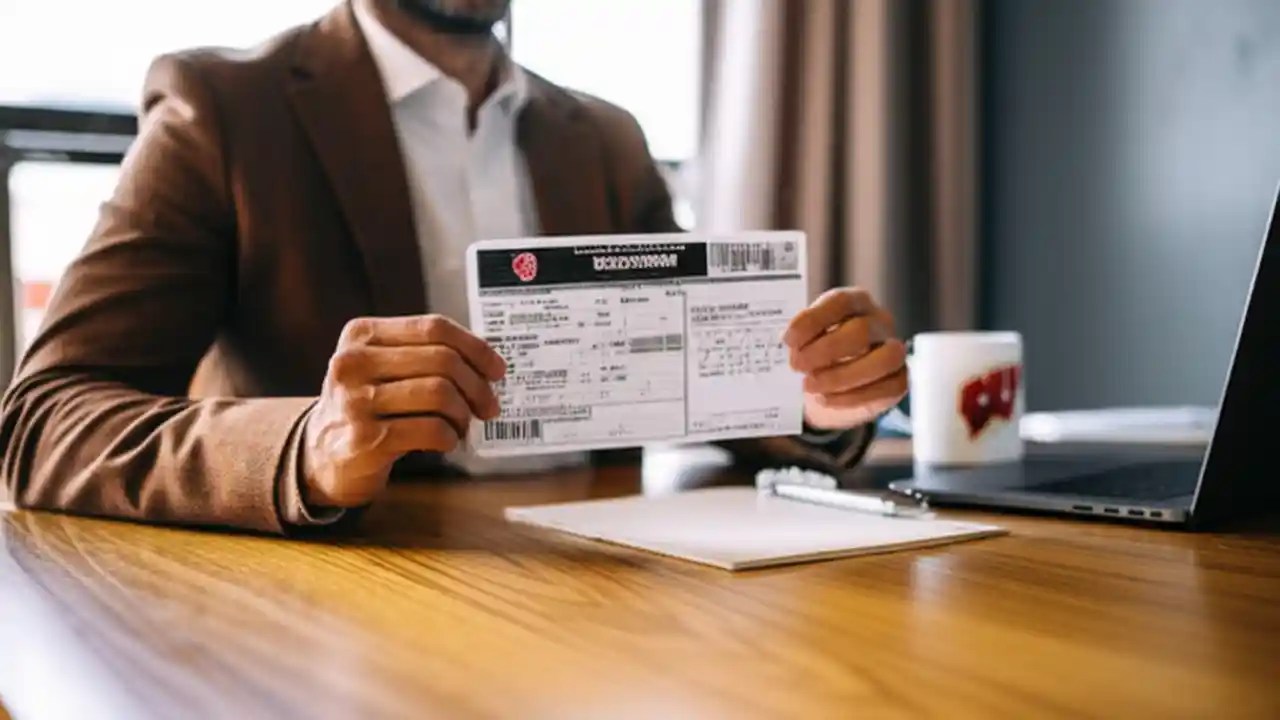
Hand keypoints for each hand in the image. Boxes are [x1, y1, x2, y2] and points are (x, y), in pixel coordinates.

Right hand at [301, 315, 505, 507]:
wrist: (318, 455)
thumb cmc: (363, 406)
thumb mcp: (379, 367)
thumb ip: (422, 355)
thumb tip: (487, 363)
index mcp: (361, 334)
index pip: (434, 327)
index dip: (475, 347)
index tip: (496, 370)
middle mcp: (353, 363)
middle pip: (442, 360)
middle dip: (477, 386)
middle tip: (488, 406)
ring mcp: (355, 402)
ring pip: (440, 394)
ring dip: (463, 414)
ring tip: (462, 425)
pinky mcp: (365, 440)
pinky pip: (431, 430)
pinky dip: (449, 437)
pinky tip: (445, 442)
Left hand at [784, 287, 907, 429]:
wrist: (825, 386)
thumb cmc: (813, 354)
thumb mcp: (803, 341)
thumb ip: (798, 339)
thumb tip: (786, 347)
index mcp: (855, 302)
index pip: (840, 301)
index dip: (814, 319)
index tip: (789, 340)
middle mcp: (878, 322)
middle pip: (862, 331)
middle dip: (826, 351)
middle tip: (797, 365)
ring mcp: (893, 350)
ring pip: (883, 360)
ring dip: (842, 376)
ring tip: (810, 386)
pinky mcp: (898, 380)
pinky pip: (885, 388)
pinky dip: (852, 397)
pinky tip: (826, 400)